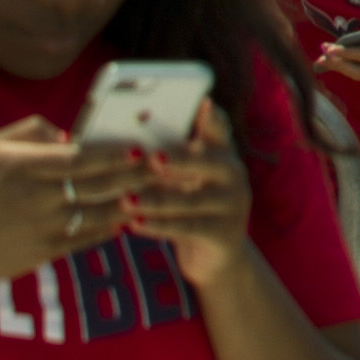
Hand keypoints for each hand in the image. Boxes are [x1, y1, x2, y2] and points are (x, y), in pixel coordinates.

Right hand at [0, 115, 145, 288]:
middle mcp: (33, 198)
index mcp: (21, 167)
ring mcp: (40, 229)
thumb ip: (33, 131)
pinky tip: (129, 215)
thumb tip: (73, 133)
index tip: (139, 145)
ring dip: (131, 201)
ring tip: (158, 189)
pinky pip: (85, 238)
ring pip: (98, 213)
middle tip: (166, 162)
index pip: (77, 158)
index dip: (112, 153)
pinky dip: (110, 227)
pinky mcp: (43, 253)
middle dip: (135, 173)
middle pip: (96, 184)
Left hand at [110, 94, 256, 282]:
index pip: (219, 131)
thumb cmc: (190, 211)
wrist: (217, 258)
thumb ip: (167, 162)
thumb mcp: (186, 182)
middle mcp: (234, 174)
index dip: (211, 118)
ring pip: (191, 199)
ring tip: (126, 199)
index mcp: (223, 155)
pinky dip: (159, 226)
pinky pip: (187, 227)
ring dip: (156, 199)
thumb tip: (127, 145)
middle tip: (150, 158)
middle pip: (206, 162)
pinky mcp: (224, 232)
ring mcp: (232, 204)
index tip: (202, 102)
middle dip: (177, 160)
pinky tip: (134, 224)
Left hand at [314, 9, 359, 81]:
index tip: (333, 47)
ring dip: (338, 67)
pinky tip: (329, 61)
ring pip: (357, 75)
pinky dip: (343, 68)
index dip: (350, 53)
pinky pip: (358, 73)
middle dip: (339, 63)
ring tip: (321, 57)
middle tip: (324, 52)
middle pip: (359, 71)